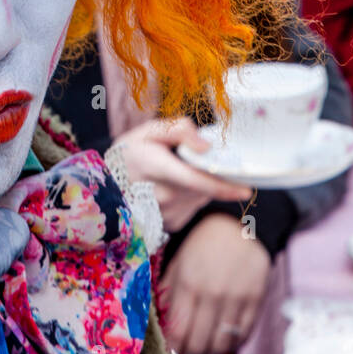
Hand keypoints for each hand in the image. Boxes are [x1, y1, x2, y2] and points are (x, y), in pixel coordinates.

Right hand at [115, 118, 251, 232]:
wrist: (106, 186)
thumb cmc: (129, 154)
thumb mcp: (148, 131)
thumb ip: (178, 130)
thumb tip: (206, 145)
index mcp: (157, 168)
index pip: (196, 180)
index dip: (223, 186)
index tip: (246, 188)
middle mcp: (163, 196)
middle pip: (203, 187)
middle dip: (210, 173)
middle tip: (192, 159)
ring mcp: (168, 213)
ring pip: (201, 197)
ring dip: (201, 184)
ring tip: (178, 171)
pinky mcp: (172, 223)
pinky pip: (193, 206)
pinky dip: (192, 195)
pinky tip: (174, 187)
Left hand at [160, 212, 271, 353]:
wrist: (241, 222)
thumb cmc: (204, 240)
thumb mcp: (179, 259)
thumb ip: (168, 289)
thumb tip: (161, 319)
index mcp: (188, 282)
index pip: (178, 331)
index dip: (173, 346)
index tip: (170, 349)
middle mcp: (212, 293)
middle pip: (199, 344)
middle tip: (186, 353)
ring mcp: (236, 298)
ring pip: (222, 345)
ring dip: (211, 352)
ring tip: (204, 349)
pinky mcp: (255, 300)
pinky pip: (243, 334)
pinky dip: (232, 343)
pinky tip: (224, 339)